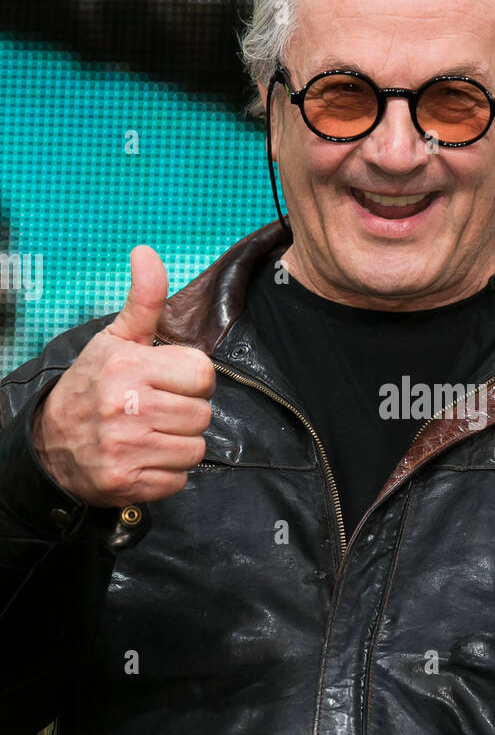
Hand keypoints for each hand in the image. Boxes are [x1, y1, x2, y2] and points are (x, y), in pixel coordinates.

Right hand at [32, 246, 215, 506]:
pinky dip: (166, 474)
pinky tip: (143, 459)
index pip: (204, 374)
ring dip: (179, 444)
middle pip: (203, 414)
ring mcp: (125, 447)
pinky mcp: (125, 482)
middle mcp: (125, 405)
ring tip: (150, 434)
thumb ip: (142, 301)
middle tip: (156, 411)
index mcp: (128, 366)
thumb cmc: (92, 386)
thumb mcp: (115, 340)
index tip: (168, 383)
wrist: (50, 443)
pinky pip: (178, 479)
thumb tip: (146, 253)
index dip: (192, 380)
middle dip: (186, 413)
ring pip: (195, 449)